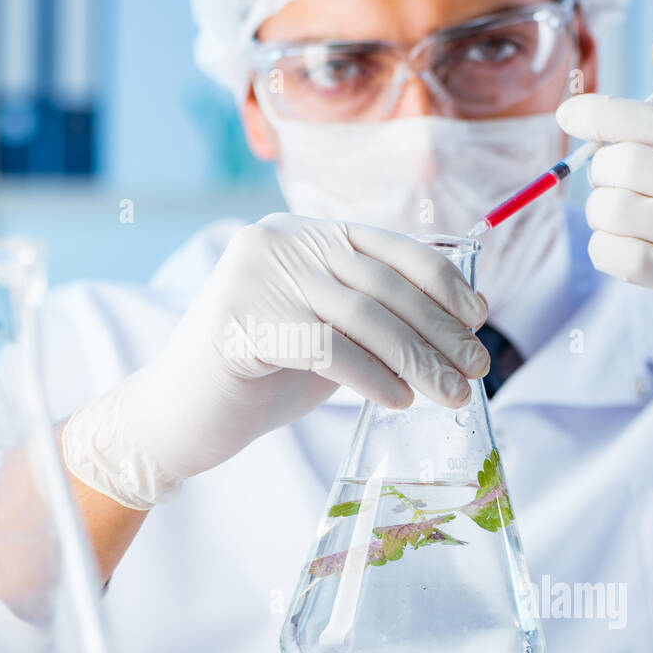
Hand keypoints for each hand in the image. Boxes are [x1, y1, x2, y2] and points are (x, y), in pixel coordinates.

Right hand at [62, 212, 489, 508]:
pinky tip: (398, 401)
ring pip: (363, 315)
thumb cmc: (255, 379)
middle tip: (475, 370)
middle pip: (382, 283)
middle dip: (440, 330)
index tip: (477, 319)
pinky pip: (330, 348)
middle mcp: (277, 241)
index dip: (442, 282)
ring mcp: (255, 277)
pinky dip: (373, 377)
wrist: (174, 419)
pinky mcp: (241, 321)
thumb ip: (370, 316)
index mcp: (300, 233)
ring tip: (451, 394)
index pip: (389, 246)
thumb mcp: (323, 331)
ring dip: (419, 359)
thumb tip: (454, 326)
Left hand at [556, 35, 652, 418]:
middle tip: (621, 183)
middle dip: (604, 173)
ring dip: (603, 215)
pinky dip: (606, 250)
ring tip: (628, 218)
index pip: (642, 116)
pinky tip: (626, 247)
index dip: (593, 114)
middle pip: (617, 164)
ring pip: (608, 210)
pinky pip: (614, 255)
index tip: (569, 114)